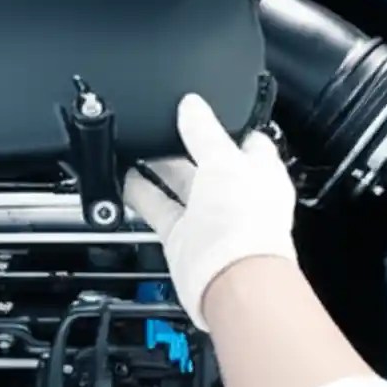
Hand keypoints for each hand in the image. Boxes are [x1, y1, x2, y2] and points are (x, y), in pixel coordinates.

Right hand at [124, 94, 297, 330]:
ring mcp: (209, 218)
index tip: (196, 109)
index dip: (221, 123)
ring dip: (157, 167)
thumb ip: (204, 130)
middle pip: (205, 161)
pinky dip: (141, 193)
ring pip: (179, 184)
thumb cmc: (247, 226)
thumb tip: (192, 105)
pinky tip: (126, 177)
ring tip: (134, 145)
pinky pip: (158, 208)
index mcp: (260, 172)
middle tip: (157, 125)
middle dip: (182, 144)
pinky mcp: (184, 238)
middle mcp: (235, 196)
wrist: (231, 281)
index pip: (243, 139)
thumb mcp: (224, 160)